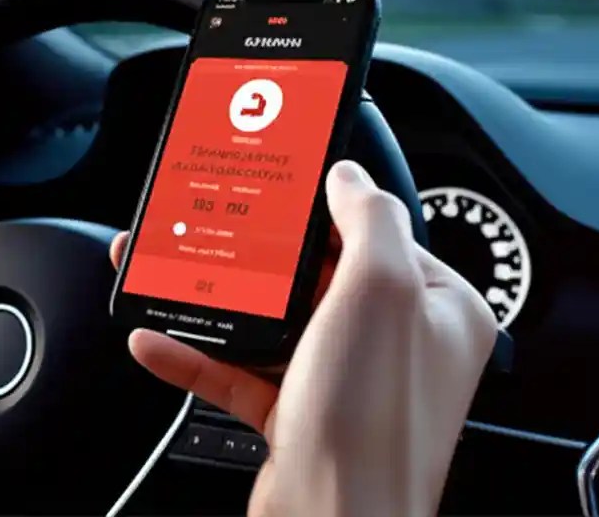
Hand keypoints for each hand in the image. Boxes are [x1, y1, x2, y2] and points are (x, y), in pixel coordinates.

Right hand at [109, 161, 496, 516]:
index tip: (285, 186)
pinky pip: (244, 373)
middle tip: (218, 225)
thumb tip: (351, 176)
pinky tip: (161, 338)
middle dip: (261, 253)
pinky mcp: (301, 416)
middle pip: (321, 275)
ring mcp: (347, 382)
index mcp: (437, 309)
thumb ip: (369, 218)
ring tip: (173, 272)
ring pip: (277, 322)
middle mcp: (397, 345)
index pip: (384, 234)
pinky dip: (200, 355)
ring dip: (221, 300)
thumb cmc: (372, 422)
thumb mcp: (381, 290)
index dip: (331, 208)